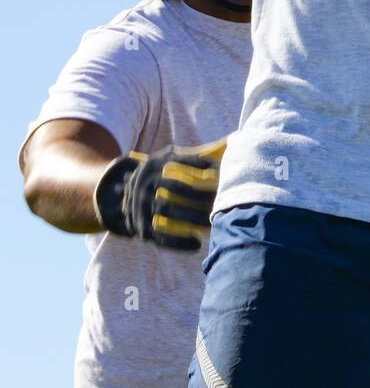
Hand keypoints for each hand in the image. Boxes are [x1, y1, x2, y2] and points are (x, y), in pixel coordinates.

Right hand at [94, 139, 226, 250]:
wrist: (120, 193)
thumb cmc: (159, 173)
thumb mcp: (170, 159)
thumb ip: (195, 156)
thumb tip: (231, 142)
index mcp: (154, 164)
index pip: (179, 162)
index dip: (198, 164)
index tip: (219, 171)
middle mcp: (144, 183)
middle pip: (175, 188)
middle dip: (199, 195)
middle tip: (222, 200)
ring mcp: (139, 206)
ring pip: (168, 213)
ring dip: (191, 220)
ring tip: (214, 224)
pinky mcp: (139, 228)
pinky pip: (160, 237)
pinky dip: (179, 243)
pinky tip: (197, 244)